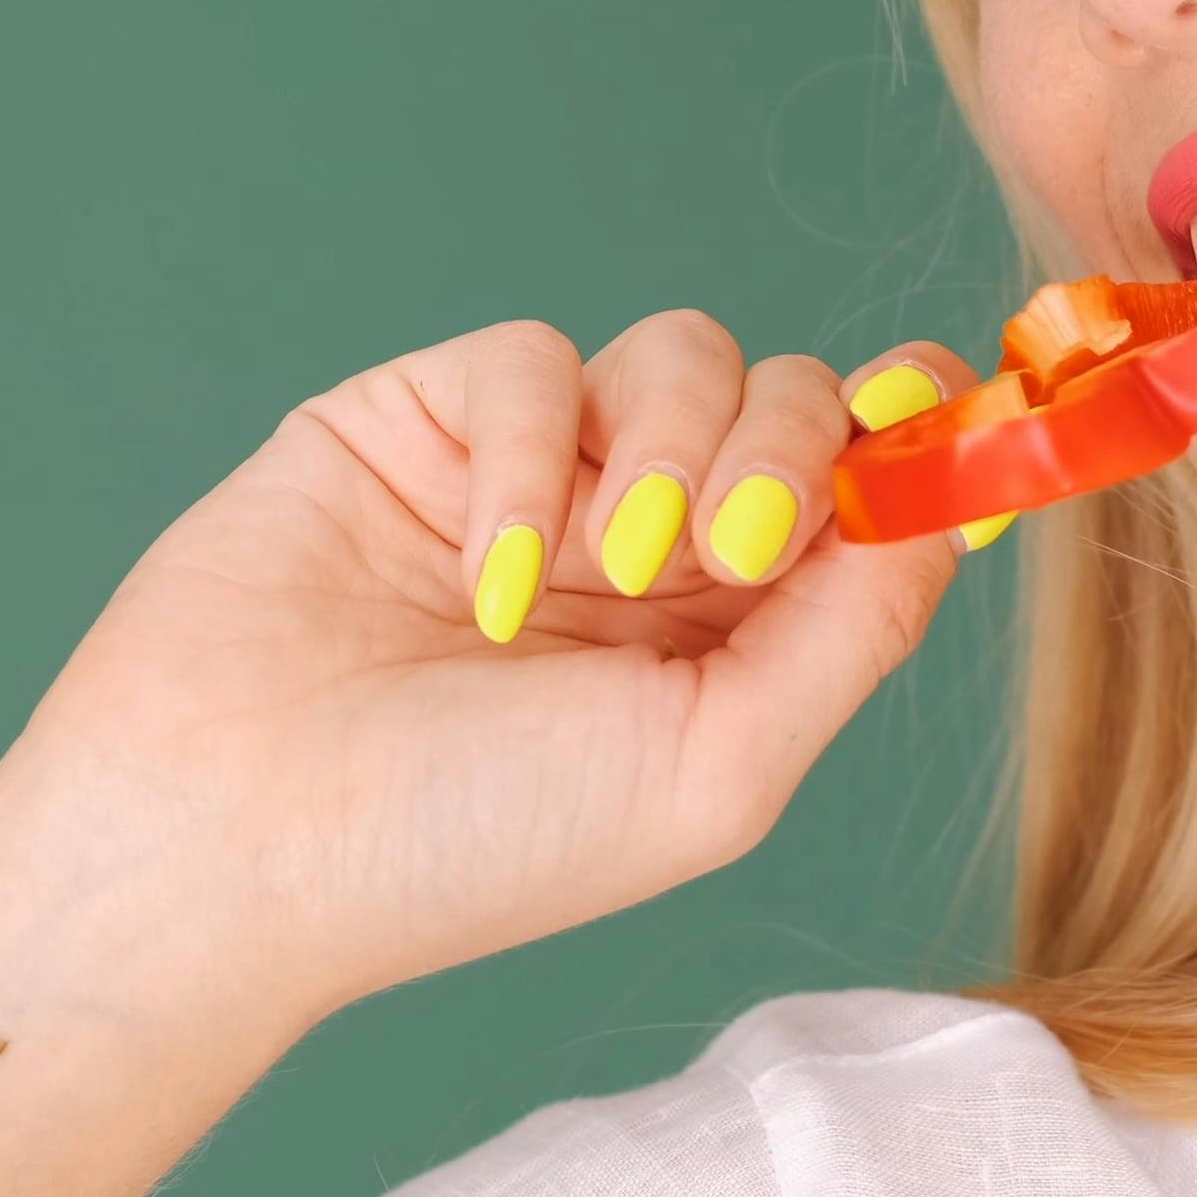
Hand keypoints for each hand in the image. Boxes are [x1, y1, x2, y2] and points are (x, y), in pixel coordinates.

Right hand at [0, 310, 988, 1024]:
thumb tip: (961, 511)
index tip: (944, 410)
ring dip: (679, 446)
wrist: (234, 840)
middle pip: (797, 400)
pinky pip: (534, 358)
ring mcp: (536, 479)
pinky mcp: (421, 422)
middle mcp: (644, 548)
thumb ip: (853, 634)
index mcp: (728, 640)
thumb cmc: (469, 845)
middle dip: (795, 448)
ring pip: (683, 351)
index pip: (863, 495)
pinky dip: (537, 459)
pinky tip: (490, 575)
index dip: (919, 440)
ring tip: (605, 573)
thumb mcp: (717, 770)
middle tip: (734, 545)